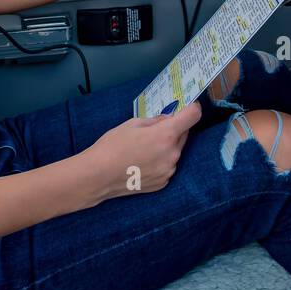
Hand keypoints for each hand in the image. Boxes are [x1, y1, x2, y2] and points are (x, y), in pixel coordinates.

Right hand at [81, 101, 202, 200]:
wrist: (97, 176)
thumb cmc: (112, 146)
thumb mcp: (132, 124)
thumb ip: (156, 120)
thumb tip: (169, 119)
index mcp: (166, 135)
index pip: (193, 116)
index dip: (192, 108)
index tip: (188, 106)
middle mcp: (172, 154)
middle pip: (184, 134)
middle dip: (175, 129)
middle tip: (156, 129)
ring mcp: (169, 170)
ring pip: (175, 151)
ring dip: (167, 146)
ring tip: (144, 149)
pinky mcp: (163, 183)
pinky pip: (168, 166)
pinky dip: (161, 161)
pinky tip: (143, 162)